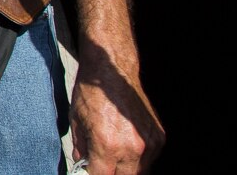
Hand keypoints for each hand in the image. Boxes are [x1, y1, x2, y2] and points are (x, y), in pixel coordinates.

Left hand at [70, 54, 164, 174]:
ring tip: (114, 155)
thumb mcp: (77, 121)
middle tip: (103, 164)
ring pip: (140, 171)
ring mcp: (148, 143)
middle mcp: (131, 147)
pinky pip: (150, 158)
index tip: (89, 171)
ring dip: (127, 168)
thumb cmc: (91, 93)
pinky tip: (126, 144)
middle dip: (111, 174)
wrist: (112, 71)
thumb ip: (81, 149)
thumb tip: (83, 164)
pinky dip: (139, 157)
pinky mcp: (159, 136)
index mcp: (107, 145)